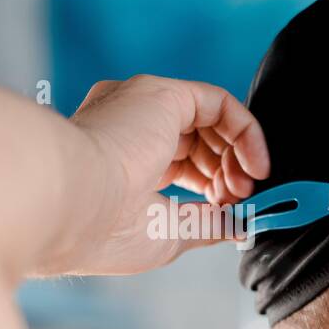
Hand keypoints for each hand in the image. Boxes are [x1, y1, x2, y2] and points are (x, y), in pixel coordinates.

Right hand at [63, 74, 269, 274]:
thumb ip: (207, 224)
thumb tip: (239, 225)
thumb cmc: (104, 229)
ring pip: (211, 120)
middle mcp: (129, 126)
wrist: (74, 205)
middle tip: (239, 199)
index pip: (181, 163)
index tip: (231, 209)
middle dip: (228, 173)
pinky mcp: (161, 94)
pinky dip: (247, 132)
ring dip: (238, 157)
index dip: (214, 185)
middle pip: (199, 141)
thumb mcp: (170, 233)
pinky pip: (219, 103)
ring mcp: (143, 106)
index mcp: (121, 159)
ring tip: (242, 189)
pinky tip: (254, 164)